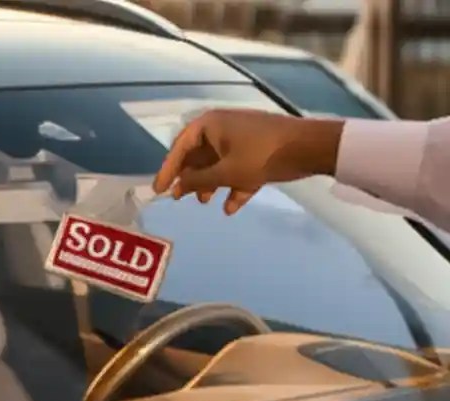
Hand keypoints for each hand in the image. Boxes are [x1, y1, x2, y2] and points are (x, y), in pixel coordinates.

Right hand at [152, 109, 343, 214]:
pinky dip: (234, 185)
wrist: (310, 147)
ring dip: (211, 184)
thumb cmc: (261, 156)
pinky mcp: (258, 149)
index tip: (159, 190)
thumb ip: (197, 181)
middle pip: (199, 155)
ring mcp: (242, 138)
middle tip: (182, 198)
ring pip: (218, 163)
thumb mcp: (225, 172)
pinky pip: (238, 168)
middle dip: (192, 178)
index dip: (168, 170)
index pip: (180, 147)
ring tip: (206, 202)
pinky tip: (231, 207)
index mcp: (210, 125)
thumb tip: (176, 188)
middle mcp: (223, 127)